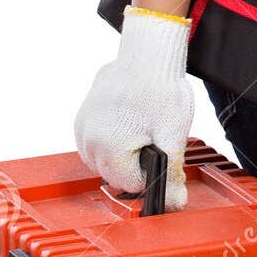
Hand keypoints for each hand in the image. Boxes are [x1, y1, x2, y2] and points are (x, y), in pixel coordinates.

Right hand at [74, 6, 194, 209]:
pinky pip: (97, 143)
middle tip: (156, 137)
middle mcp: (87, 140)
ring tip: (144, 128)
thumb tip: (174, 203)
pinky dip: (113, 140)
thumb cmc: (160, 88)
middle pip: (116, 175)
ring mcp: (82, 128)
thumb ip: (170, 173)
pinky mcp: (83, 117)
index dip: (154, 176)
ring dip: (125, 154)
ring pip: (105, 160)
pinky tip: (130, 124)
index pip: (133, 185)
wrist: (148, 52)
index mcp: (108, 149)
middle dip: (138, 165)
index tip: (165, 159)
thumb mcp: (172, 135)